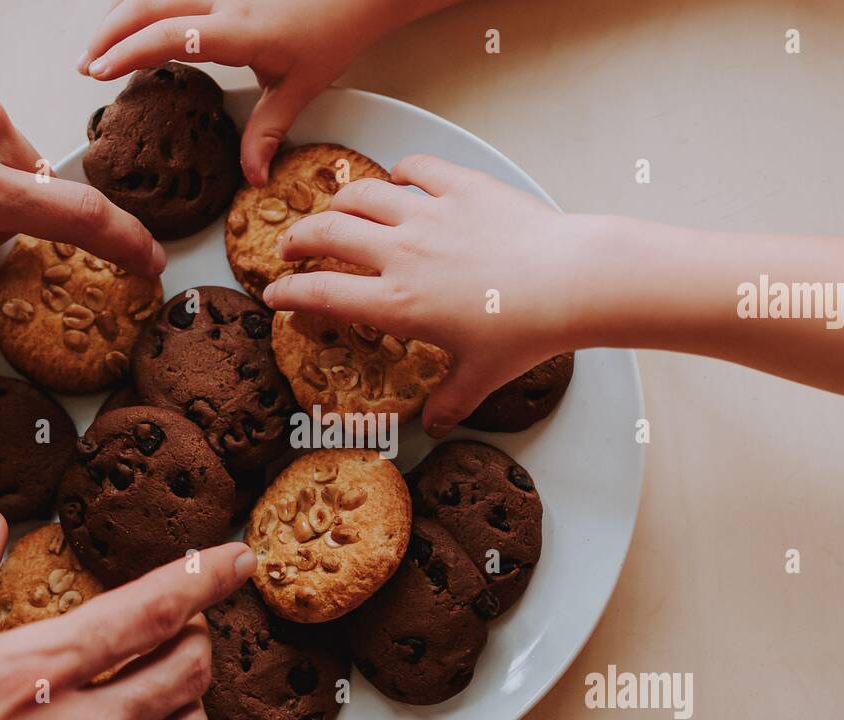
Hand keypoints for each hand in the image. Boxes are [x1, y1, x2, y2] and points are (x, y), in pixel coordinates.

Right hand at [79, 0, 445, 185]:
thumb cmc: (330, 33)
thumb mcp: (298, 89)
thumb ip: (267, 133)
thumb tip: (252, 178)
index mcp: (237, 30)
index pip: (168, 36)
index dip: (128, 52)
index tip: (99, 72)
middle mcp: (222, 1)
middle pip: (148, 6)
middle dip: (110, 34)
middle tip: (87, 67)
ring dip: (123, 18)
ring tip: (102, 50)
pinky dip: (147, 10)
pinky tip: (135, 27)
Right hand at [262, 155, 595, 435]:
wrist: (571, 281)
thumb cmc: (525, 332)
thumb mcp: (481, 376)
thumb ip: (450, 400)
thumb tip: (433, 425)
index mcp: (396, 303)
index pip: (322, 293)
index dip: (289, 293)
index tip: (273, 294)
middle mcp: (401, 253)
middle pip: (327, 233)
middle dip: (298, 238)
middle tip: (289, 246)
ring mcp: (429, 214)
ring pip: (362, 194)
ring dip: (338, 201)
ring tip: (333, 209)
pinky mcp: (461, 186)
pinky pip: (417, 169)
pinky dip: (400, 171)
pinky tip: (399, 177)